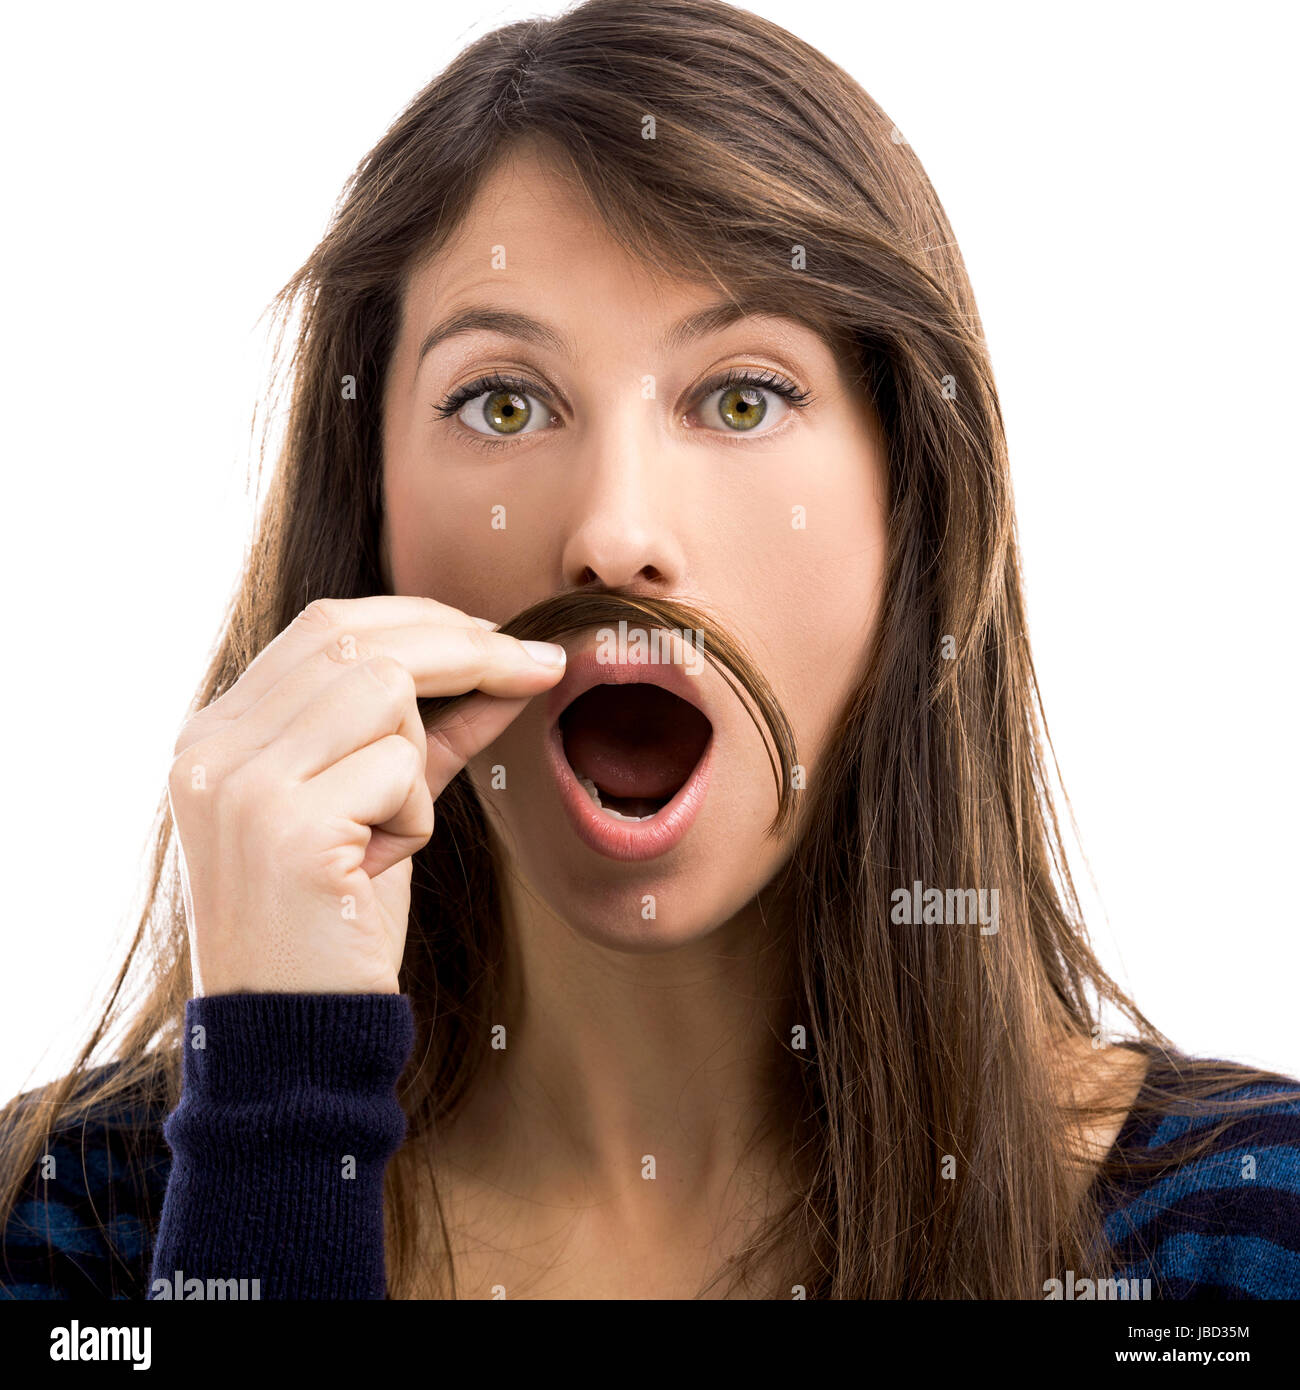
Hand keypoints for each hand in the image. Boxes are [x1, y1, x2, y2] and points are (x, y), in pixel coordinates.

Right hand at [167, 595, 564, 995]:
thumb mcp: (380, 810)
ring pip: (385, 690)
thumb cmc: (338, 926)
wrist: (295, 1039)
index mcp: (217, 735)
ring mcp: (239, 781)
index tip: (495, 636)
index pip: (325, 627)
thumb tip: (513, 663)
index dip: (420, 618)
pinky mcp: (283, 823)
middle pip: (358, 638)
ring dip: (418, 757)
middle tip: (539, 664)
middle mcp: (211, 747)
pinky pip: (399, 768)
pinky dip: (414, 816)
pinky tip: (375, 868)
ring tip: (389, 830)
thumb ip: (429, 733)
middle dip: (466, 646)